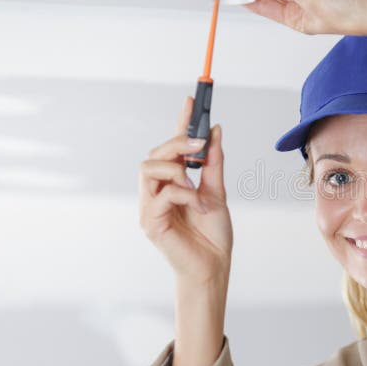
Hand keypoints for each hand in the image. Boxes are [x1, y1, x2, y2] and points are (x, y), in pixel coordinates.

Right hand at [138, 96, 233, 285]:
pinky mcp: (149, 221)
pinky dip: (183, 195)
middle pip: (155, 152)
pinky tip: (199, 206)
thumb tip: (215, 130)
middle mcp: (156, 191)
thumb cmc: (212, 233)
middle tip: (200, 144)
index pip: (172, 145)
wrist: (214, 266)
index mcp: (173, 182)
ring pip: (149, 167)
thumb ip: (213, 162)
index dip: (180, 121)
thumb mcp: (217, 191)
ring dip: (176, 169)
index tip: (192, 99)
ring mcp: (149, 205)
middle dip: (177, 142)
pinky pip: (161, 194)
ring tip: (196, 187)